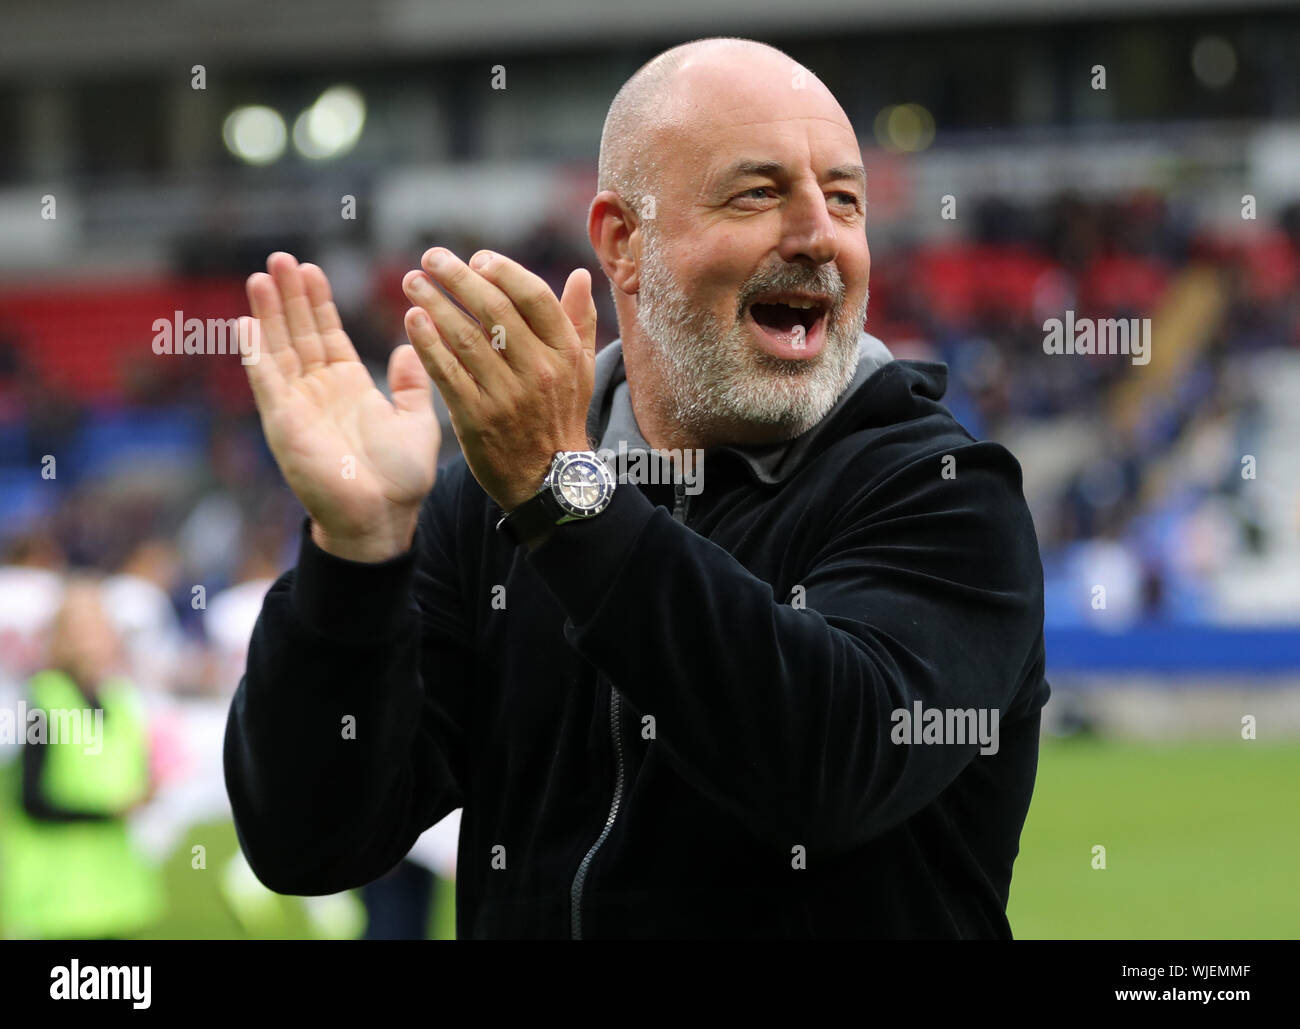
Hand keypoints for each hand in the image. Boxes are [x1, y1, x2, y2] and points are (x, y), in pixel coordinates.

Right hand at [242, 252, 439, 561]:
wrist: (384, 519)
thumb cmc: (401, 479)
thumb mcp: (417, 421)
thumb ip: (411, 385)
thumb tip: (407, 348)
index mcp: (348, 387)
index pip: (327, 334)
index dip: (318, 302)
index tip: (311, 269)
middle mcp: (318, 392)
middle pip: (297, 333)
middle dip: (289, 296)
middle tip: (280, 257)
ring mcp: (298, 406)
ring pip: (277, 350)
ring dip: (268, 314)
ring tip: (262, 275)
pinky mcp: (284, 424)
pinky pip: (266, 382)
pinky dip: (254, 353)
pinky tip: (245, 323)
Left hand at [401, 248, 596, 511]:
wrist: (548, 479)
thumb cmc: (560, 416)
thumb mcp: (580, 369)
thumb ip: (578, 320)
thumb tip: (579, 274)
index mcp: (564, 353)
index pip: (534, 297)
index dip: (504, 271)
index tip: (478, 258)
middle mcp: (538, 371)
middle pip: (495, 310)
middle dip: (459, 278)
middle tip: (433, 258)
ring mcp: (506, 396)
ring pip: (465, 337)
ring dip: (435, 303)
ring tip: (413, 282)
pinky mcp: (476, 419)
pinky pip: (447, 372)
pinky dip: (427, 343)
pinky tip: (412, 320)